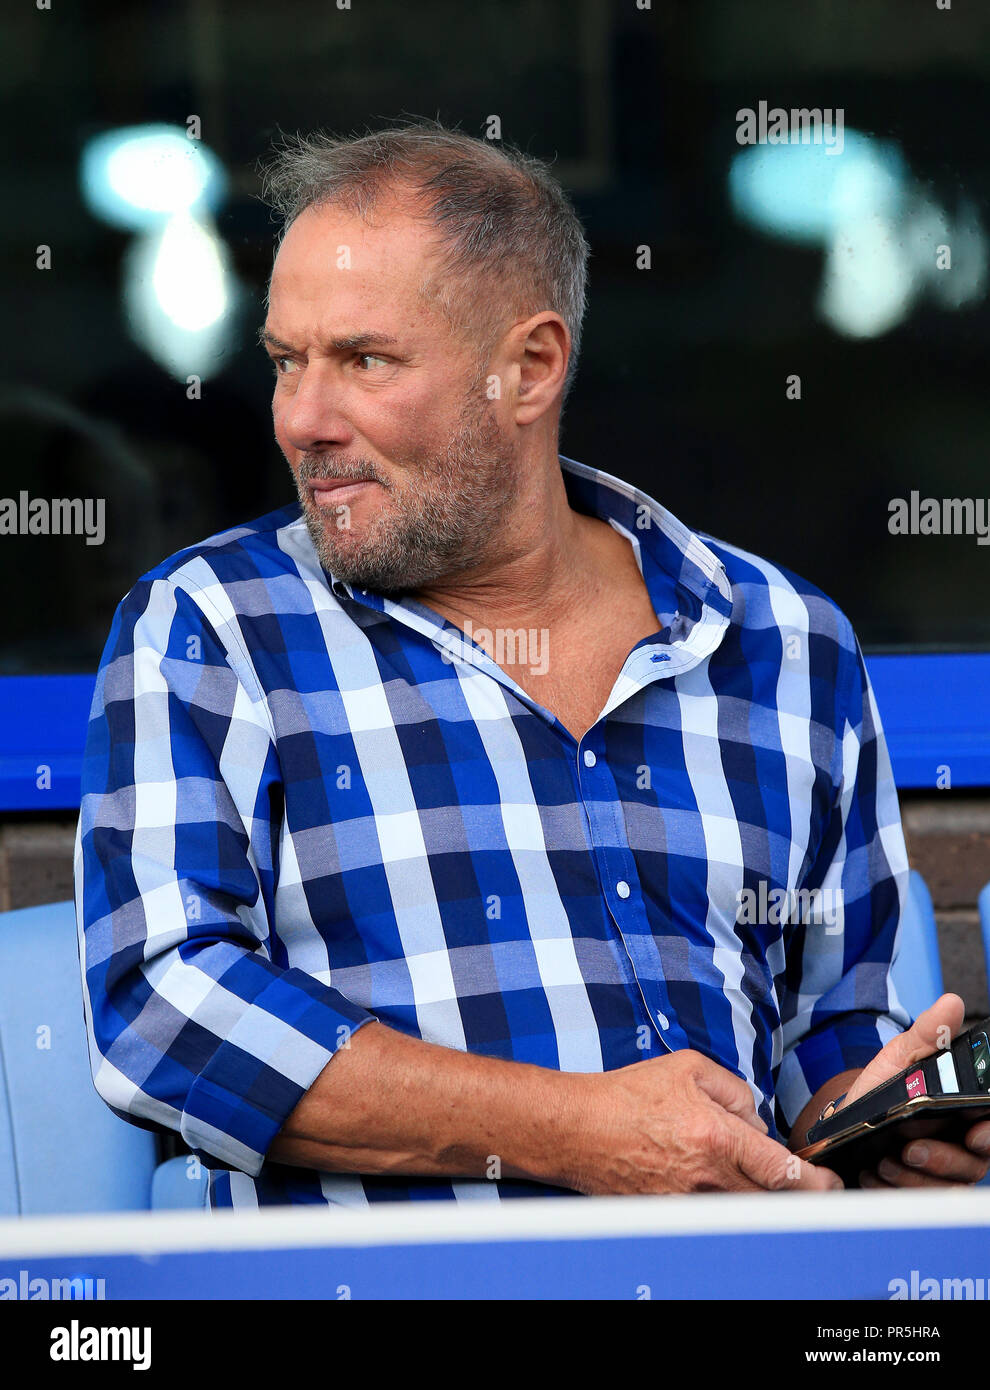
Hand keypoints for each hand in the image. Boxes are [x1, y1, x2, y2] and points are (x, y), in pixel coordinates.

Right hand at [569, 1049, 842, 1193]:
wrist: (578, 1128)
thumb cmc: (628, 1095)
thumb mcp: (687, 1068)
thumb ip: (734, 1090)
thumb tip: (756, 1119)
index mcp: (716, 1136)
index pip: (783, 1170)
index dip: (816, 1182)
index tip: (831, 1184)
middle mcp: (706, 1176)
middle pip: (772, 1202)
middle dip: (798, 1198)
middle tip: (813, 1190)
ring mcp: (688, 1202)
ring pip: (744, 1212)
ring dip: (761, 1201)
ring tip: (764, 1184)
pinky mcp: (671, 1214)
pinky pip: (712, 1215)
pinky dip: (726, 1205)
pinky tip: (722, 1188)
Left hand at [837, 994, 989, 1188]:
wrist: (847, 1118)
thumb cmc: (885, 1088)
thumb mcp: (901, 1057)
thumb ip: (927, 1034)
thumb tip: (951, 1003)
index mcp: (967, 1115)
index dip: (988, 1134)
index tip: (972, 1133)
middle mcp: (963, 1148)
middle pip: (973, 1165)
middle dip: (944, 1159)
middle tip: (911, 1148)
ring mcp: (942, 1175)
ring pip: (945, 1188)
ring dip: (913, 1178)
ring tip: (884, 1161)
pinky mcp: (918, 1194)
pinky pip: (917, 1205)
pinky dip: (895, 1191)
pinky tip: (875, 1175)